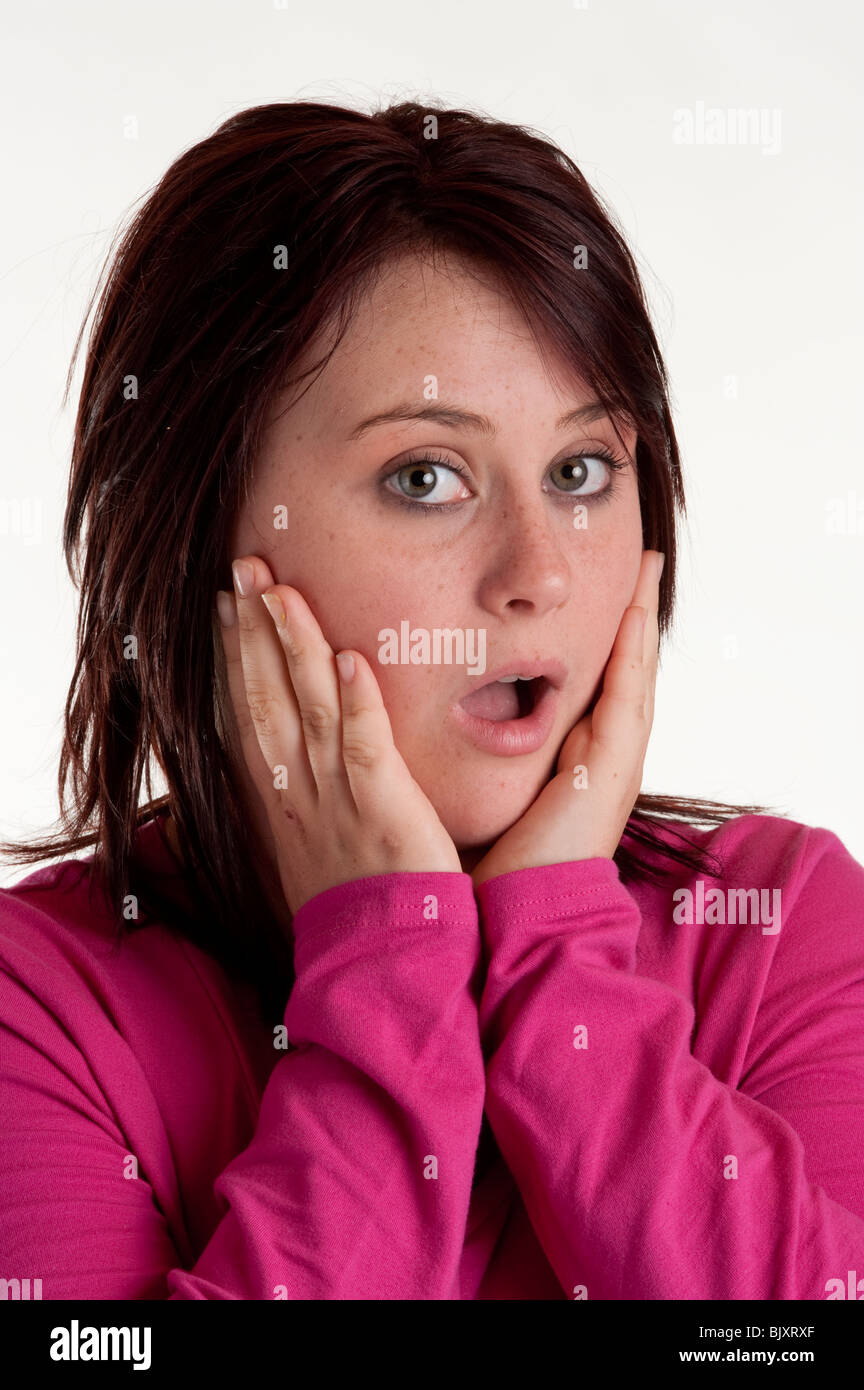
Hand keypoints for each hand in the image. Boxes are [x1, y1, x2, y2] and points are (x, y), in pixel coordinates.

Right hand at [218, 555, 462, 915]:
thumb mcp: (309, 844)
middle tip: (243, 568)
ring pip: (309, 709)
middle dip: (252, 630)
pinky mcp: (385, 811)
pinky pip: (366, 749)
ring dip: (293, 647)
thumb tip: (286, 760)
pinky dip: (358, 703)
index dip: (234, 654)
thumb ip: (301, 792)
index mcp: (282, 795)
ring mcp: (338, 799)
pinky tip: (351, 658)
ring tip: (281, 592)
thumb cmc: (351, 903)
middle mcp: (300, 790)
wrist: (378, 964)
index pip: (249, 710)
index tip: (222, 603)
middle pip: (268, 696)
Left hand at [469, 549, 663, 888]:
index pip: (597, 682)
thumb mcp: (492, 796)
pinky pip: (628, 702)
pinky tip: (633, 614)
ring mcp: (614, 765)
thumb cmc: (498, 867)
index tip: (606, 586)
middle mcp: (603, 758)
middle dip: (633, 613)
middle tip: (644, 559)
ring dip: (642, 618)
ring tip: (647, 567)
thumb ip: (482, 761)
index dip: (604, 635)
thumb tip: (449, 725)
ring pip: (635, 675)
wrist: (520, 924)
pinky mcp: (612, 776)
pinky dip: (633, 655)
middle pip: (625, 670)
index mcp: (576, 760)